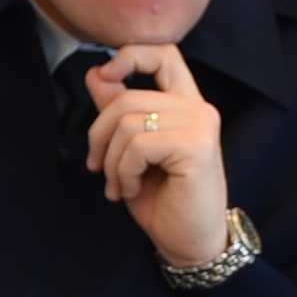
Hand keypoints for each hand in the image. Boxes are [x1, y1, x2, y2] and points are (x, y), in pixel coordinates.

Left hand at [80, 44, 233, 269]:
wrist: (190, 243)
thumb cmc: (164, 200)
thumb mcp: (131, 151)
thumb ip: (118, 112)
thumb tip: (96, 74)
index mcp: (186, 104)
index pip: (163, 53)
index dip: (129, 56)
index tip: (105, 77)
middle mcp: (198, 109)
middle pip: (127, 97)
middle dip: (98, 134)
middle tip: (97, 167)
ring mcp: (200, 126)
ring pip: (127, 123)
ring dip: (110, 161)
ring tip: (117, 185)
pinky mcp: (196, 147)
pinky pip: (137, 146)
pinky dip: (122, 172)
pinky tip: (129, 190)